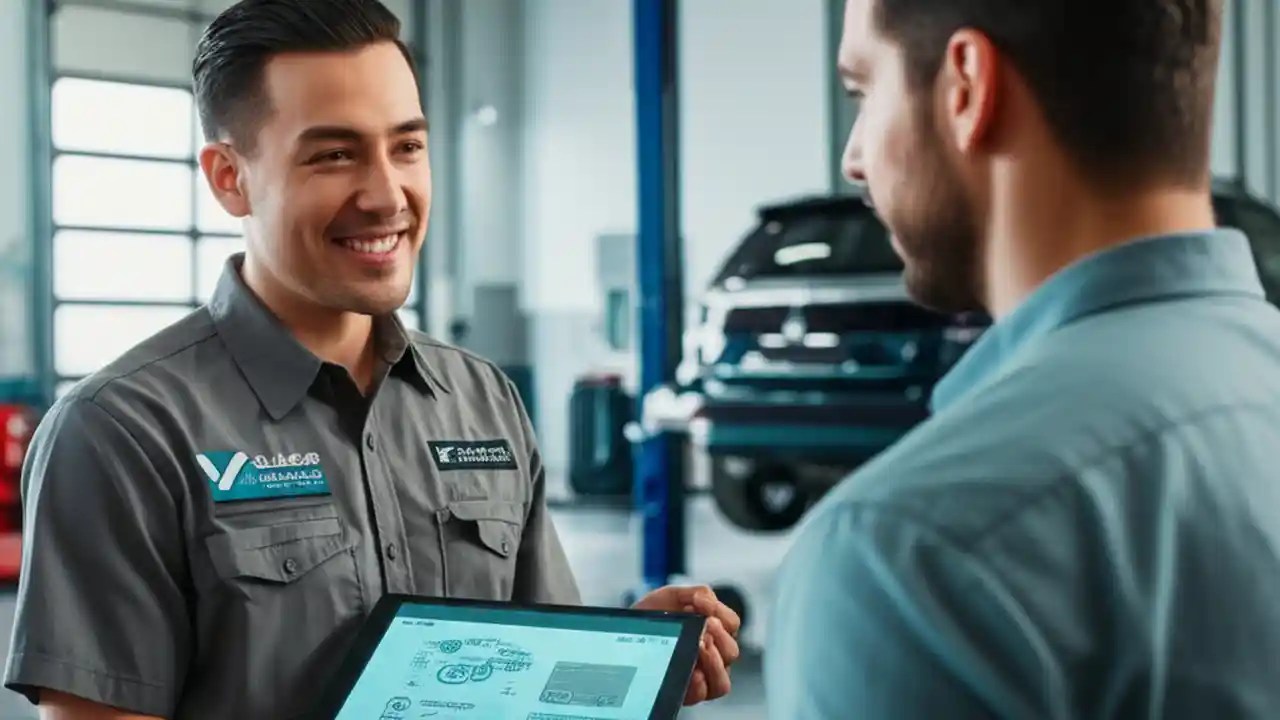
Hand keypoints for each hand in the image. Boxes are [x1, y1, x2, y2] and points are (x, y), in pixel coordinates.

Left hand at [633, 585, 741, 704]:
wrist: (626, 633)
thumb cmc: (652, 616)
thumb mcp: (673, 596)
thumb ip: (696, 593)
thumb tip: (709, 603)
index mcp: (712, 629)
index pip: (731, 624)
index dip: (723, 617)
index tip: (705, 610)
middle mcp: (711, 654)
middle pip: (731, 652)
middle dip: (719, 638)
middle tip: (703, 628)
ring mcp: (700, 676)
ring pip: (723, 680)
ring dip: (714, 662)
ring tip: (699, 648)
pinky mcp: (687, 692)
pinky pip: (705, 693)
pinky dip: (701, 683)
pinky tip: (692, 672)